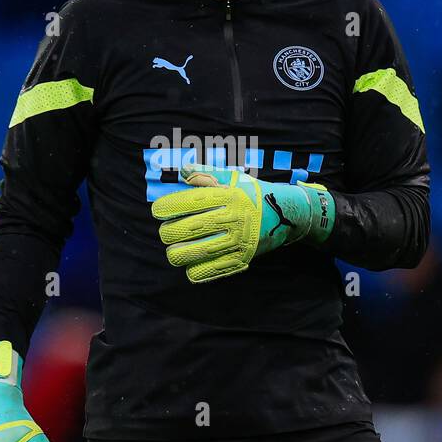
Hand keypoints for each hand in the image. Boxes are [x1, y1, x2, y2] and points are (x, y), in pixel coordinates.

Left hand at [150, 162, 334, 282]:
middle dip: (168, 232)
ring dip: (175, 253)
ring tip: (174, 249)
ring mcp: (236, 242)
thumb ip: (205, 174)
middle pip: (186, 230)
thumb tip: (182, 170)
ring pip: (191, 254)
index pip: (189, 202)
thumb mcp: (231, 179)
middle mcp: (232, 219)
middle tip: (166, 231)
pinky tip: (190, 262)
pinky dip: (191, 269)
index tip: (157, 211)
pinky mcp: (239, 260)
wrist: (283, 216)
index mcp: (228, 196)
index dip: (167, 207)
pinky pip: (204, 271)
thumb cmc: (250, 194)